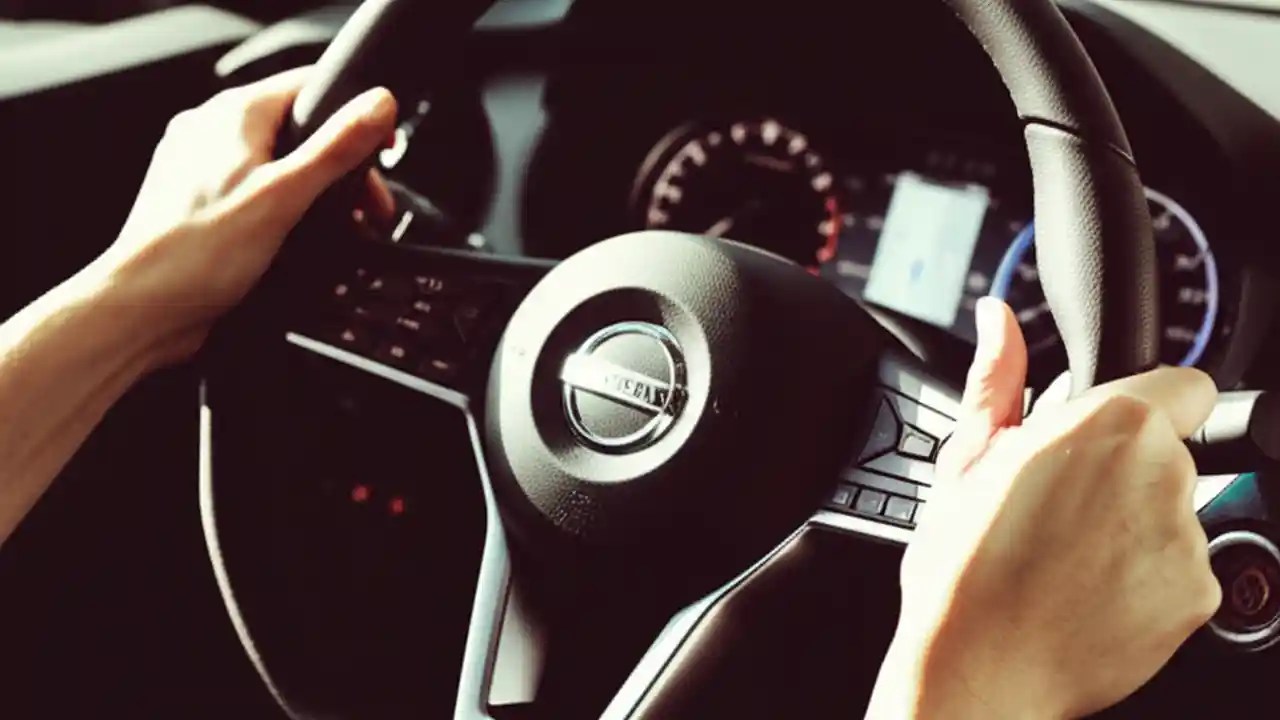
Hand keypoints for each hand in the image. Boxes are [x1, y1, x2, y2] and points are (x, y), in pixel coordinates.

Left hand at [91, 67, 397, 364]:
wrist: (143, 309)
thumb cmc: (198, 255)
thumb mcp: (285, 196)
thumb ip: (336, 148)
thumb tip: (378, 105)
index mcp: (234, 115)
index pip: (310, 85)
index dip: (355, 114)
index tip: (382, 147)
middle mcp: (213, 131)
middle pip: (299, 130)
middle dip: (342, 168)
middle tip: (369, 206)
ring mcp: (202, 166)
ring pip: (278, 164)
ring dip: (316, 193)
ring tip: (341, 228)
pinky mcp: (200, 201)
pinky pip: (257, 192)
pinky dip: (285, 211)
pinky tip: (300, 243)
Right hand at [869, 297, 1220, 718]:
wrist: (974, 667)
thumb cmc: (959, 569)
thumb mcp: (964, 461)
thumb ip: (999, 380)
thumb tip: (1000, 320)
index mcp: (1104, 427)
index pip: (1184, 384)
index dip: (1148, 405)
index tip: (1111, 435)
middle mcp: (1159, 475)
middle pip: (1172, 453)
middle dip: (1128, 473)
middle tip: (1061, 509)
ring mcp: (1183, 540)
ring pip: (1176, 514)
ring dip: (1136, 528)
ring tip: (1067, 558)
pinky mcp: (1196, 596)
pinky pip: (1182, 570)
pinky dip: (1146, 580)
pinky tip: (1087, 592)